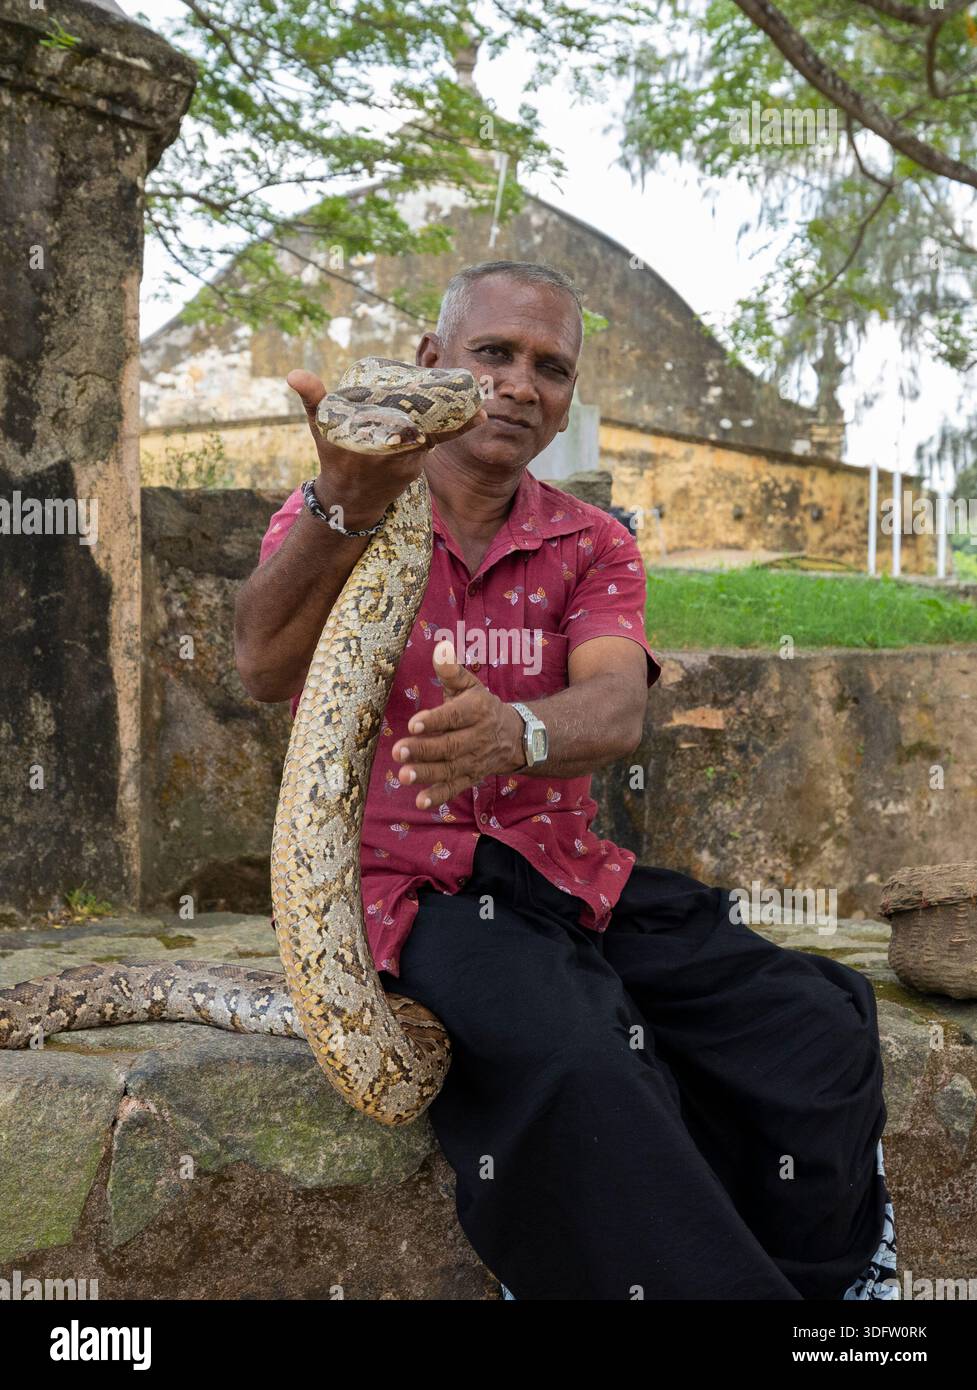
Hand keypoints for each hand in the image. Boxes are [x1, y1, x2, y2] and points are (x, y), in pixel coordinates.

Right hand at [286, 369, 486, 529]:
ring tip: (473, 401)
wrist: (346, 499)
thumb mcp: (321, 426)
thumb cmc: (334, 457)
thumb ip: (313, 398)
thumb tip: (294, 374)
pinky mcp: (414, 471)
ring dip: (453, 422)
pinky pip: (433, 446)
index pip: (422, 426)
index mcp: (381, 442)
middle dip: (454, 413)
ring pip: (436, 437)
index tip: (474, 409)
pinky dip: (446, 433)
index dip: (450, 418)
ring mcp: (409, 464)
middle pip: (435, 429)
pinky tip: (465, 417)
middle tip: (471, 389)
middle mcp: (400, 455)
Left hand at [391, 640, 524, 809]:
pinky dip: (439, 796)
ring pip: (450, 768)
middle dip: (424, 750)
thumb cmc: (481, 707)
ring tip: (403, 775)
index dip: (435, 720)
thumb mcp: (470, 686)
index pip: (455, 716)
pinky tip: (420, 801)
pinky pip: (455, 787)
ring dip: (426, 774)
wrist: (516, 737)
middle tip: (398, 751)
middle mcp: (477, 737)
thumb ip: (452, 670)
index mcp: (477, 711)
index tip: (413, 723)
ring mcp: (474, 760)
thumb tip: (440, 647)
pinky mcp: (470, 777)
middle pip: (450, 745)